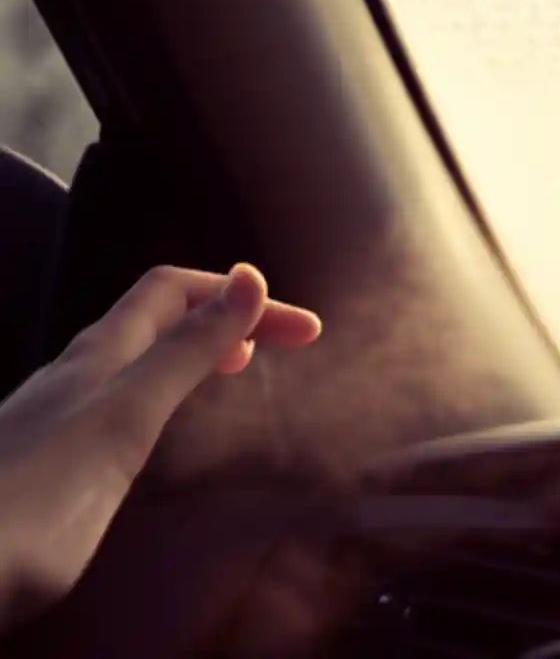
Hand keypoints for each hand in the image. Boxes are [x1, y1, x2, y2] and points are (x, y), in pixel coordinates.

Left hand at [0, 264, 320, 630]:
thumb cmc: (43, 494)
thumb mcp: (130, 413)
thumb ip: (187, 350)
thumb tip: (250, 278)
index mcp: (101, 354)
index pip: (174, 290)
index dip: (240, 296)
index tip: (305, 330)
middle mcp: (80, 373)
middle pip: (158, 317)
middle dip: (226, 316)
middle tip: (287, 342)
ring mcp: (64, 413)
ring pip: (138, 356)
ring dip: (196, 348)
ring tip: (238, 367)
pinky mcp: (57, 456)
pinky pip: (123, 396)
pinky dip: (167, 388)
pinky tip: (167, 423)